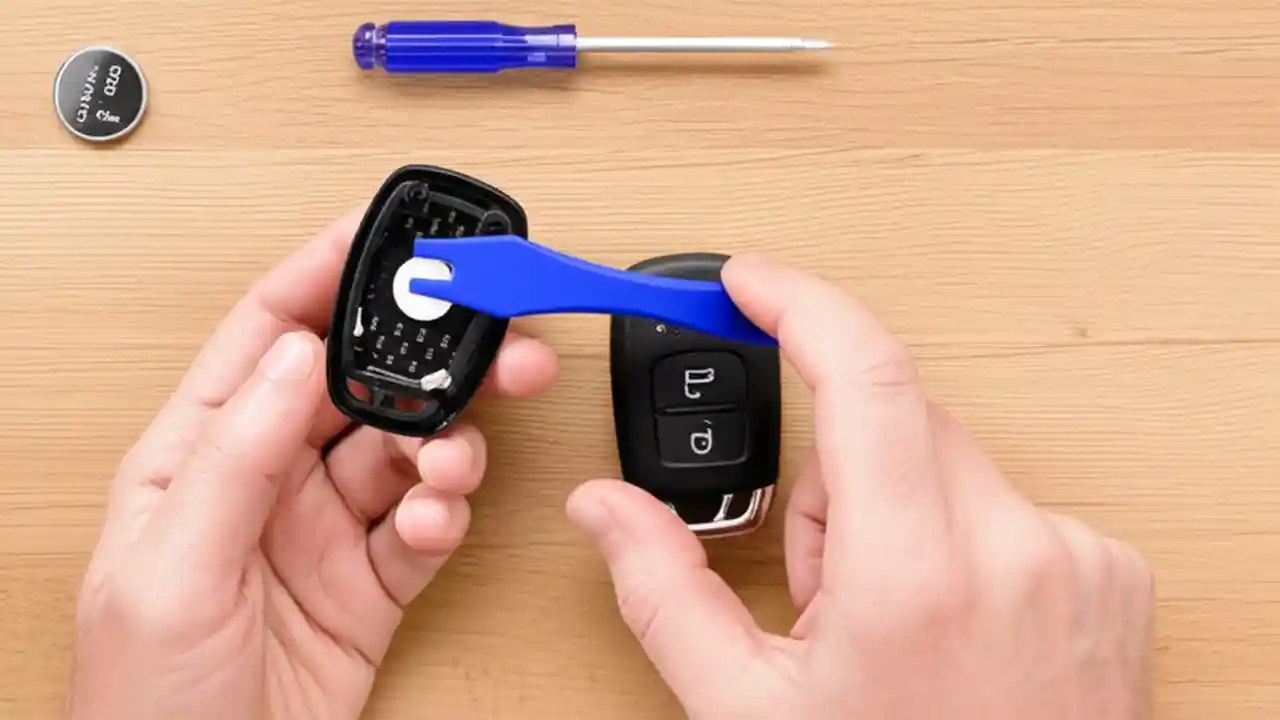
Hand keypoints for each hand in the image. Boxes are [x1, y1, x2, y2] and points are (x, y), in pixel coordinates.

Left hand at [66, 211, 557, 719]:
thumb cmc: (145, 701)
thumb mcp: (171, 569)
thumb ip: (238, 456)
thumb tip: (301, 357)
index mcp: (199, 453)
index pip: (272, 334)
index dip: (330, 273)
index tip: (393, 237)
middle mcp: (270, 480)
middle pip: (366, 385)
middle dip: (434, 357)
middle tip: (498, 340)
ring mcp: (326, 531)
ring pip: (410, 451)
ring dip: (450, 444)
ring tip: (456, 463)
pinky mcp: (374, 583)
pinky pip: (428, 526)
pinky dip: (447, 516)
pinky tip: (436, 525)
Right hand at [568, 255, 1153, 719]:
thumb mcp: (749, 710)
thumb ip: (665, 590)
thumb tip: (606, 507)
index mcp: (914, 574)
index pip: (863, 375)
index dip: (798, 304)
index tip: (754, 280)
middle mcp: (1012, 550)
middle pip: (897, 424)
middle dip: (839, 479)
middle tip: (826, 585)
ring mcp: (1074, 561)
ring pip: (953, 466)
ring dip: (904, 515)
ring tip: (896, 621)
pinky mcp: (1111, 576)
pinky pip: (1014, 509)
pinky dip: (969, 545)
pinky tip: (956, 628)